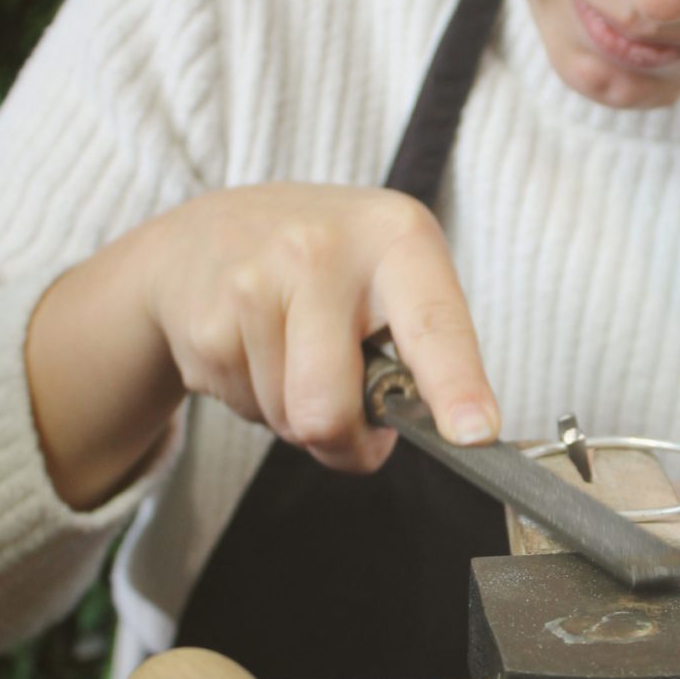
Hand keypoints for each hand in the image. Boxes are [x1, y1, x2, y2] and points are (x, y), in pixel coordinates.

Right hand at [141, 183, 497, 471]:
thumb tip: (448, 431)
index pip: (435, 324)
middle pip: (333, 407)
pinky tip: (255, 350)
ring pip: (290, 420)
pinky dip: (257, 401)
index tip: (475, 433)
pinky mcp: (206, 322)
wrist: (204, 236)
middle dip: (344, 442)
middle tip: (350, 423)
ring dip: (297, 414)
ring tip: (293, 354)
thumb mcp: (392, 272)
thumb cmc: (325, 267)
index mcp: (396, 237)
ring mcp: (255, 282)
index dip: (456, 386)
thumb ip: (426, 346)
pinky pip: (247, 411)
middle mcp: (324, 250)